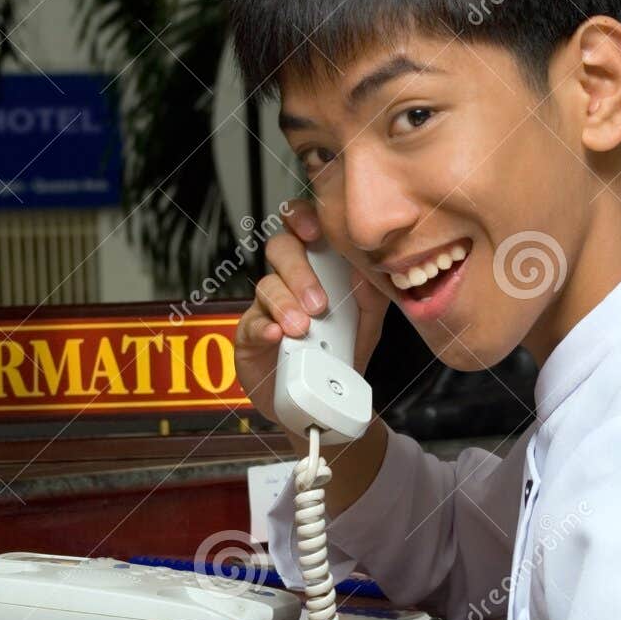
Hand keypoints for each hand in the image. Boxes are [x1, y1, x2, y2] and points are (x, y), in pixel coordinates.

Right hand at [235, 196, 387, 428]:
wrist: (324, 400)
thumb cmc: (340, 354)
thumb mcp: (366, 326)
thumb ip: (370, 299)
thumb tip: (367, 273)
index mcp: (319, 266)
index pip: (303, 227)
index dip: (303, 218)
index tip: (314, 232)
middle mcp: (290, 280)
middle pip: (280, 249)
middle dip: (299, 271)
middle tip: (318, 303)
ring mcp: (267, 306)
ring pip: (266, 286)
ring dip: (285, 304)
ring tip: (302, 328)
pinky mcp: (250, 335)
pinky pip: (251, 323)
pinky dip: (264, 328)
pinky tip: (278, 335)